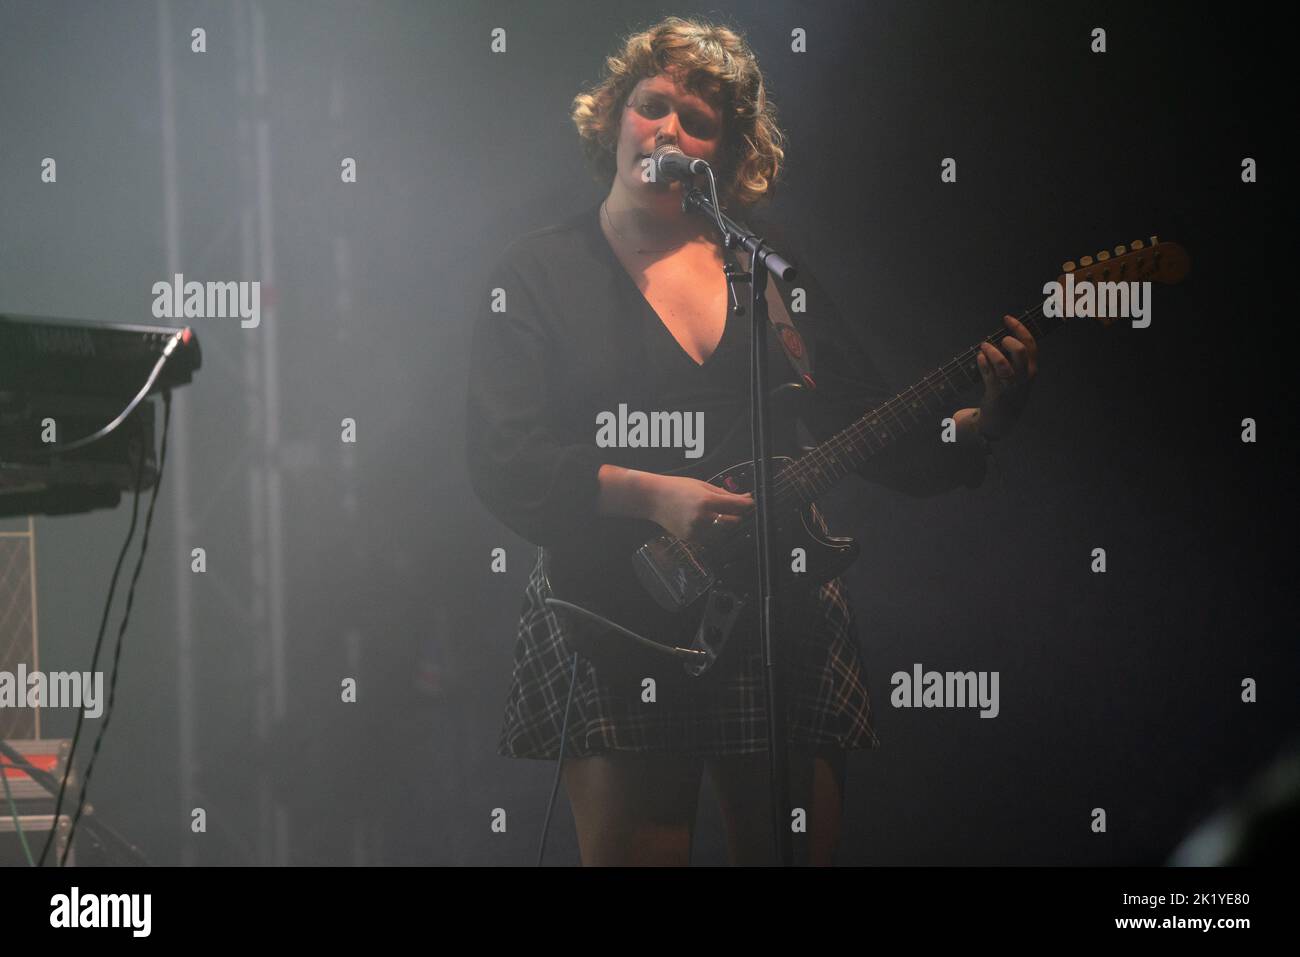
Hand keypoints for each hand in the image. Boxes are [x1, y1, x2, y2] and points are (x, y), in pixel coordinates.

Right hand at [644, 473, 752, 542]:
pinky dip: (714, 532)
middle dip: (738, 515)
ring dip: (727, 525)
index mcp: (707, 501)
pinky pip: (711, 539)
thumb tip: (745, 498)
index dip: (748, 505)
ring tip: (719, 514)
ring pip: (724, 533)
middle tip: (737, 508)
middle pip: (734, 522)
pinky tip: (708, 522)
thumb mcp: (703, 485)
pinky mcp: (691, 539)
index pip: (737, 506)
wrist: (653, 499)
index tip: (751, 503)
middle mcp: (702, 518)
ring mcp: (696, 531)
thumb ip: (725, 494)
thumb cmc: (676, 488)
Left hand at [975, 314, 1037, 439]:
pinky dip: (982, 362)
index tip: (1007, 318)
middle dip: (1008, 339)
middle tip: (999, 339)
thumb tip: (1003, 335)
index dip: (1019, 328)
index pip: (1030, 344)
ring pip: (1002, 363)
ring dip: (991, 351)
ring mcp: (1010, 386)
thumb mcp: (1019, 375)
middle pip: (1019, 350)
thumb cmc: (1008, 393)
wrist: (1001, 421)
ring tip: (984, 346)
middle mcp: (1023, 377)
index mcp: (1031, 370)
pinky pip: (988, 374)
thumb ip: (1015, 357)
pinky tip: (979, 357)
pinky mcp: (995, 393)